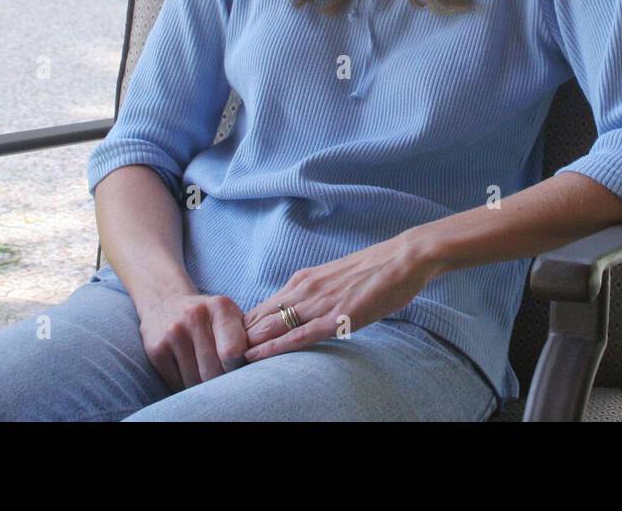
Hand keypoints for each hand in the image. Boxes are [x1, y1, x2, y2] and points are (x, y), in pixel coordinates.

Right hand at [137, 291, 249, 391]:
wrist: (165, 301)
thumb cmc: (208, 315)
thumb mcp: (230, 315)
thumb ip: (245, 337)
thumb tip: (256, 369)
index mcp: (220, 306)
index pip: (233, 352)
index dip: (238, 369)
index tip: (240, 372)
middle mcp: (194, 316)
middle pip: (214, 370)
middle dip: (221, 382)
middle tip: (225, 382)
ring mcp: (173, 333)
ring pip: (195, 380)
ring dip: (204, 388)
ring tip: (208, 379)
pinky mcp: (156, 349)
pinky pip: (176, 382)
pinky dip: (186, 386)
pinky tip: (190, 375)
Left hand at [241, 232, 442, 362]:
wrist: (404, 257)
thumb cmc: (376, 269)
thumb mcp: (334, 279)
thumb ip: (315, 294)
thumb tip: (302, 311)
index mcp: (302, 280)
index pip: (261, 308)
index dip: (241, 328)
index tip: (225, 345)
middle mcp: (303, 288)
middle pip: (258, 318)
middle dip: (236, 339)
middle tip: (217, 359)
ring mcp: (318, 302)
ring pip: (270, 326)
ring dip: (246, 345)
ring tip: (225, 363)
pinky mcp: (335, 316)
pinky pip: (297, 335)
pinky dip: (272, 348)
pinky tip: (255, 358)